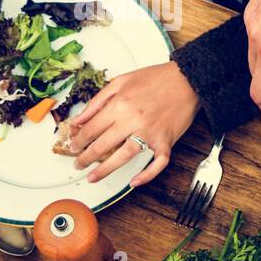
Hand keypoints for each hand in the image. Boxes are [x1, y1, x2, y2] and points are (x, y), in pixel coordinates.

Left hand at [65, 62, 200, 186]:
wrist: (188, 80)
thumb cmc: (157, 78)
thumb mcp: (121, 81)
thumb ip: (98, 100)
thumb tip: (80, 119)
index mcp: (120, 105)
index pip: (91, 128)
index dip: (79, 140)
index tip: (73, 146)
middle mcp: (133, 121)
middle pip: (102, 145)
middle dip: (86, 157)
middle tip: (79, 164)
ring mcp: (150, 133)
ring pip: (123, 157)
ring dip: (105, 170)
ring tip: (93, 178)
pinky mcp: (166, 141)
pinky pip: (157, 163)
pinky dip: (147, 175)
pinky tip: (134, 182)